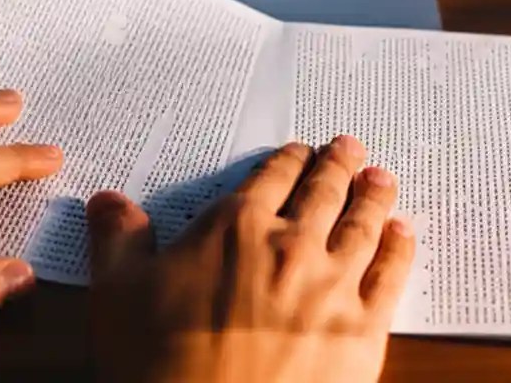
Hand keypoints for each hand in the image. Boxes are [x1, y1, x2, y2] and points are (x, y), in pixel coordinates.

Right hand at [87, 135, 414, 382]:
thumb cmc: (159, 363)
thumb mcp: (119, 294)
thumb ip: (118, 240)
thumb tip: (107, 201)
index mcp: (236, 227)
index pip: (272, 177)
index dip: (289, 159)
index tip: (300, 150)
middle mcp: (290, 245)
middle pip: (324, 192)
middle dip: (339, 165)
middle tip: (351, 148)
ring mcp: (331, 286)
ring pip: (363, 225)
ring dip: (374, 197)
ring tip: (383, 178)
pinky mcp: (362, 330)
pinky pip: (390, 277)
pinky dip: (399, 249)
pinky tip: (403, 235)